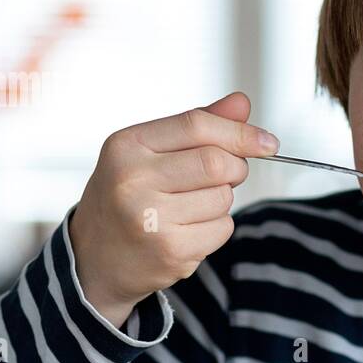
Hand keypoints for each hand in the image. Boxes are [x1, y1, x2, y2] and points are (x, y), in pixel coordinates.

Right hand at [68, 92, 279, 326]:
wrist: (94, 259)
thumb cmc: (125, 196)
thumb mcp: (148, 153)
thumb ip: (195, 126)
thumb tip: (241, 103)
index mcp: (126, 145)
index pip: (197, 125)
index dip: (240, 132)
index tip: (268, 143)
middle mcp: (132, 180)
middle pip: (217, 163)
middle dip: (234, 169)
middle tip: (223, 177)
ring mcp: (150, 218)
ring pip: (223, 198)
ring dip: (221, 201)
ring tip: (189, 207)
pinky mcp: (169, 251)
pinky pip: (222, 228)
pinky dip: (216, 228)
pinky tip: (187, 230)